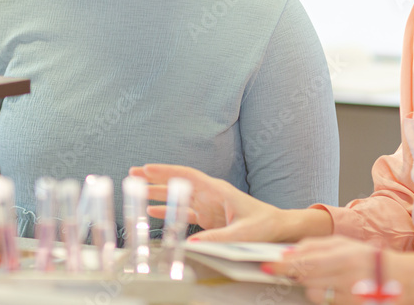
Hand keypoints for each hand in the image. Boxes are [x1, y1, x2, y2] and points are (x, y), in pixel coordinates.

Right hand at [129, 163, 330, 241]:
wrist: (280, 228)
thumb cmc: (266, 225)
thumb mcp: (243, 232)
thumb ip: (219, 238)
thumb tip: (192, 244)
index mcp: (218, 190)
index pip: (187, 176)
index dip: (166, 172)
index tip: (146, 168)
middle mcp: (210, 194)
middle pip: (178, 182)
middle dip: (155, 178)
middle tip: (133, 174)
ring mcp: (209, 205)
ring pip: (178, 196)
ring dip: (159, 193)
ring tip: (138, 191)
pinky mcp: (209, 217)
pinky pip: (184, 211)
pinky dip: (169, 211)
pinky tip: (154, 213)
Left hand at [263, 236, 413, 304]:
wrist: (401, 280)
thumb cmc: (369, 258)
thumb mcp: (343, 243)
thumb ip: (315, 245)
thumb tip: (289, 251)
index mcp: (342, 257)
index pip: (304, 262)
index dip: (282, 265)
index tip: (267, 266)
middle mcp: (345, 278)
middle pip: (305, 279)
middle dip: (291, 274)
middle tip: (283, 269)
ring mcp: (348, 295)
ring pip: (313, 293)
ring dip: (307, 285)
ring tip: (317, 276)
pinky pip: (325, 302)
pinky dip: (321, 294)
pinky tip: (327, 286)